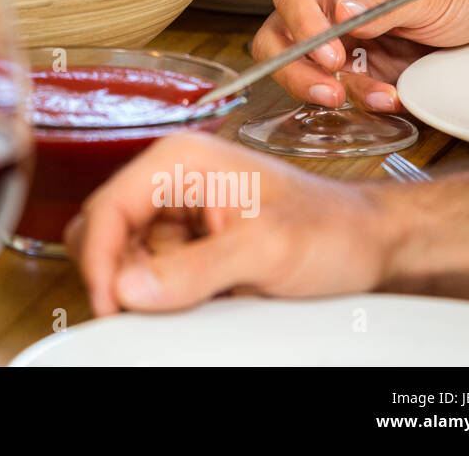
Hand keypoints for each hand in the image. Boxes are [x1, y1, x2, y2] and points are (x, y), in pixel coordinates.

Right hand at [65, 131, 390, 314]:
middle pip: (105, 231)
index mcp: (180, 160)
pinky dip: (165, 291)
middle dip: (120, 272)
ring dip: (147, 284)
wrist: (368, 242)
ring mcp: (176, 210)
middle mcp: (170, 179)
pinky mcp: (186, 240)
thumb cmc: (331, 227)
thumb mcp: (265, 250)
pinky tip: (205, 296)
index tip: (111, 304)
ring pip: (124, 256)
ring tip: (202, 296)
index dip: (99, 259)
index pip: (108, 207)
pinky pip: (150, 271)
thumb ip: (194, 269)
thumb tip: (129, 287)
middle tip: (151, 308)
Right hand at [251, 0, 468, 111]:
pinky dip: (364, 99)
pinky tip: (390, 97)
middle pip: (283, 36)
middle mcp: (332, 3)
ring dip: (335, 90)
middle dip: (298, 68)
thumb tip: (340, 12)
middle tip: (327, 88)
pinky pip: (346, 90)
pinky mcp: (364, 68)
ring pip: (307, 71)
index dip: (301, 21)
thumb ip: (382, 3)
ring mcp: (345, 38)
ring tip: (378, 95)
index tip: (325, 49)